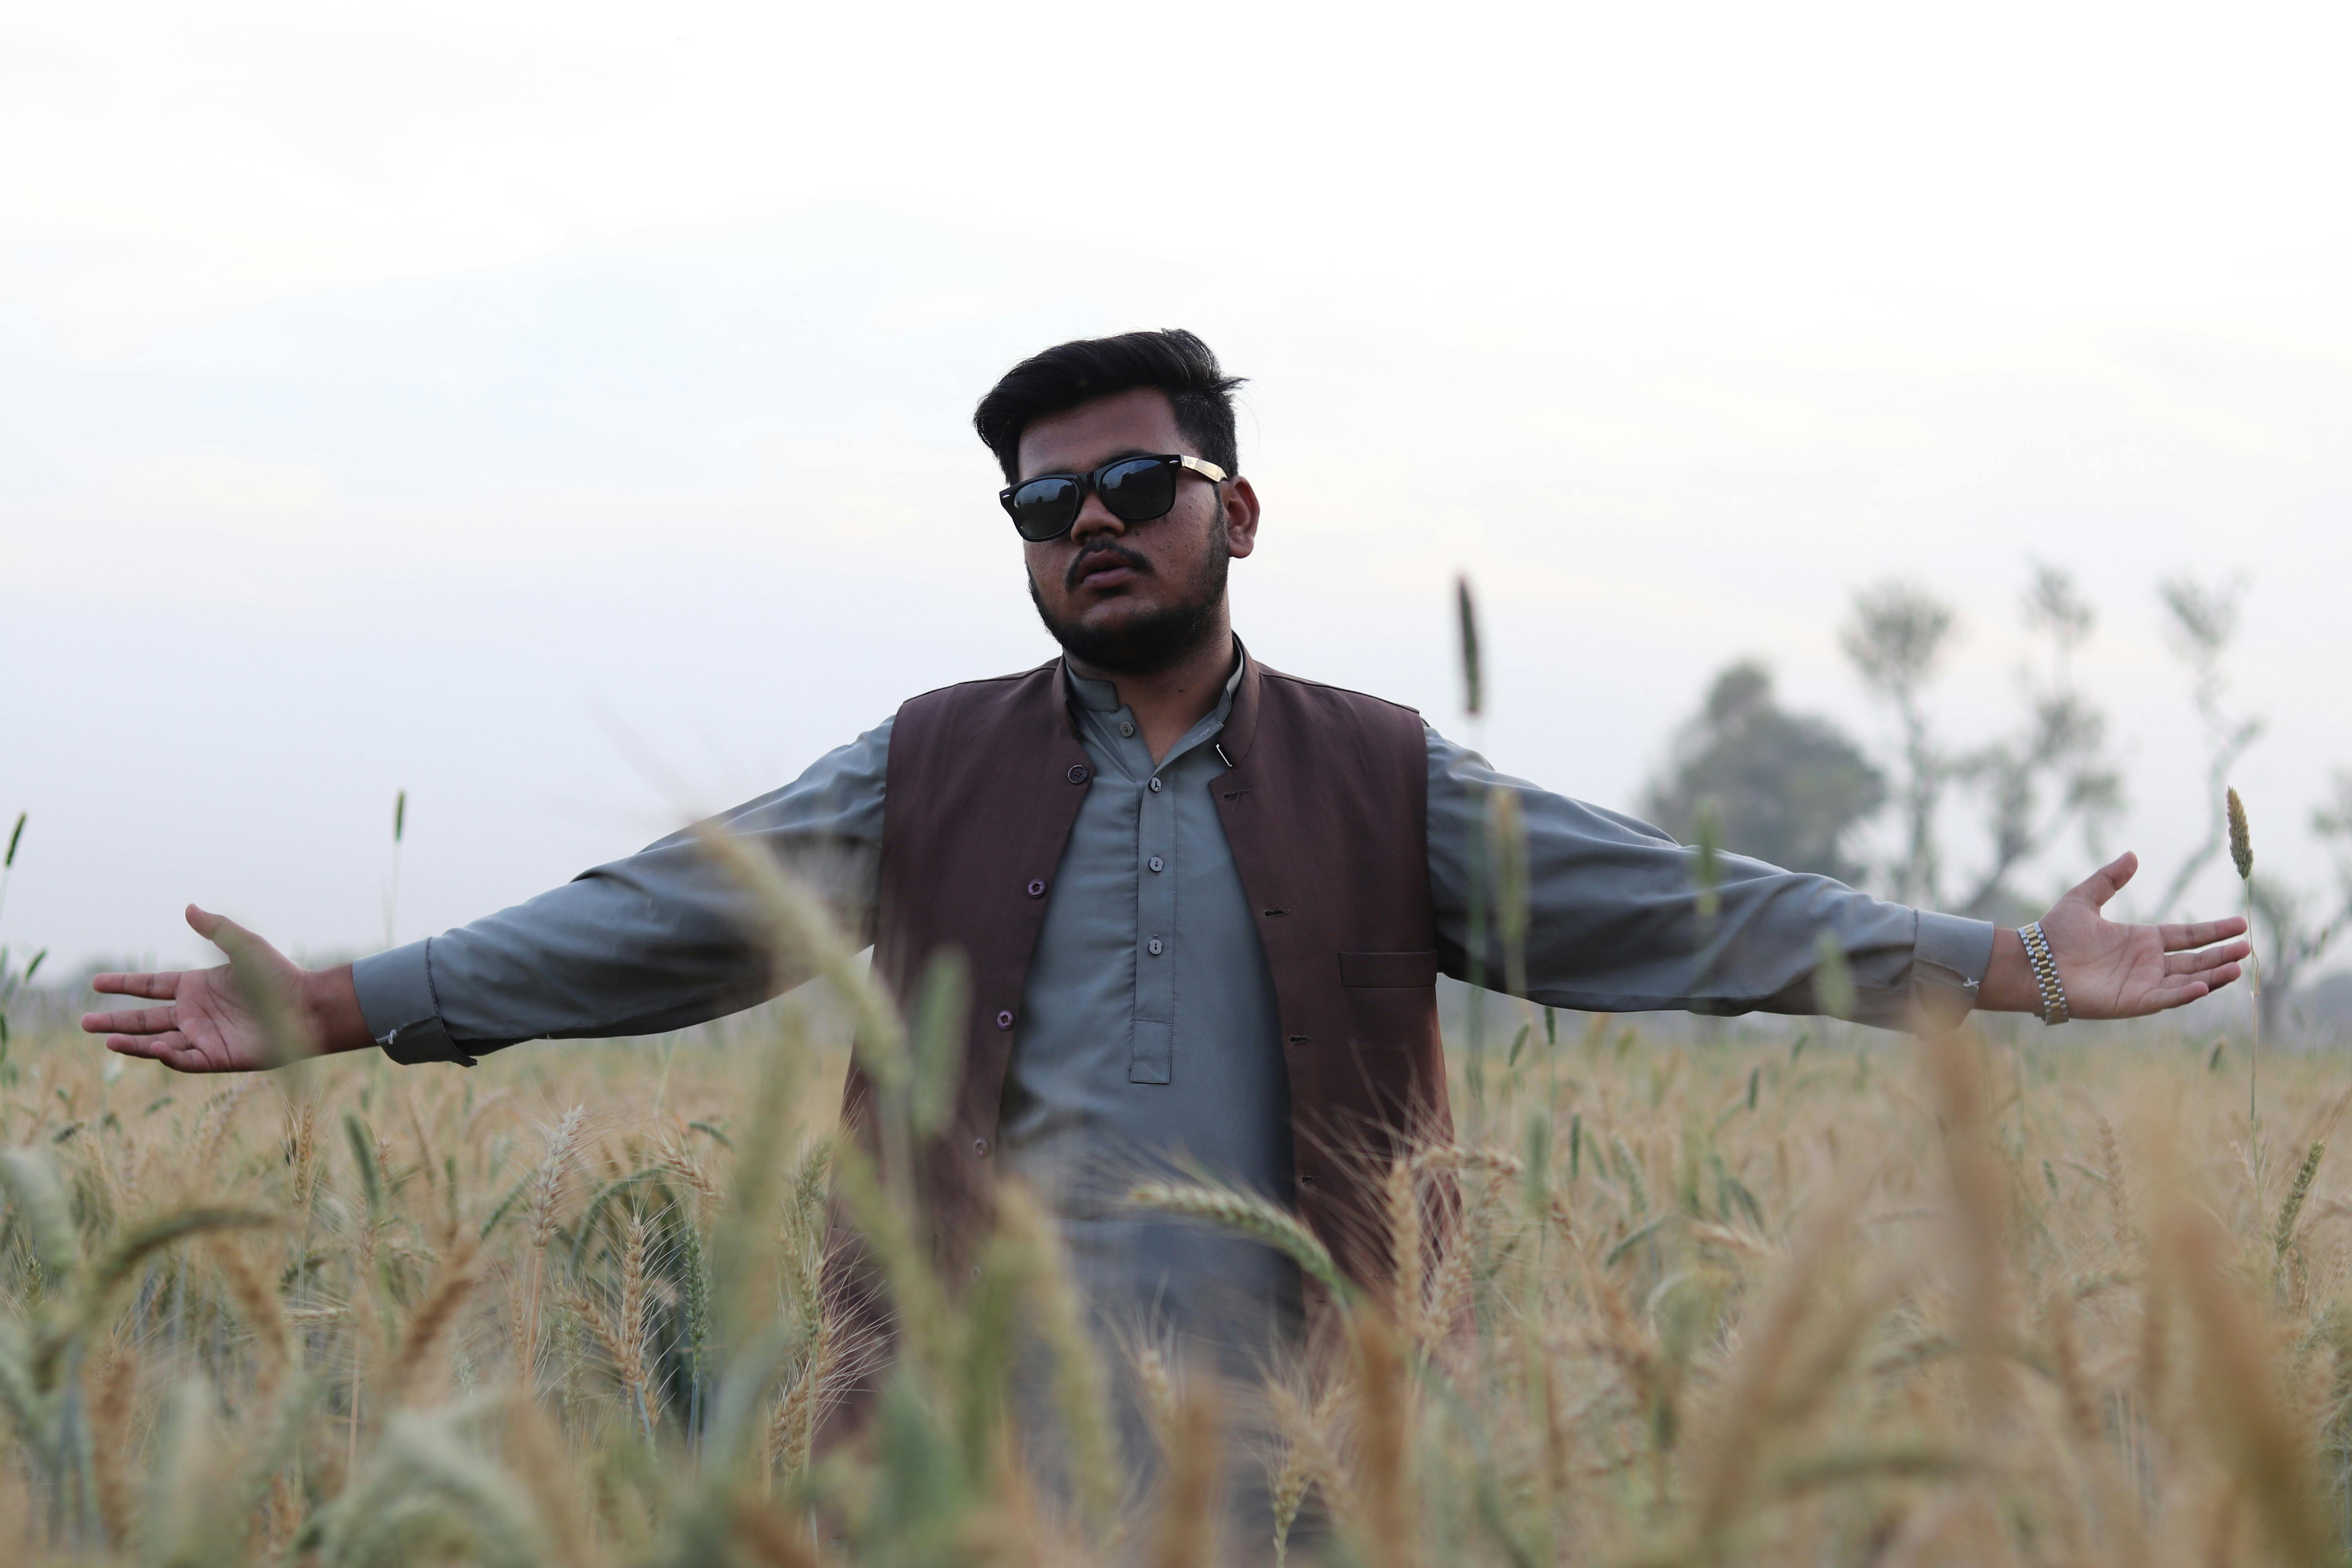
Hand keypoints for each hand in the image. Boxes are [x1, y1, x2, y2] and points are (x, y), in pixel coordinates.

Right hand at [80, 905, 366, 1071]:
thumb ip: (217, 929)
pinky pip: (186, 1059)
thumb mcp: (246, 946)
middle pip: (146, 1018)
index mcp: (197, 986)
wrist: (308, 1007)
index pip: (151, 986)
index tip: (96, 982)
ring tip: (106, 1039)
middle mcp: (195, 1013)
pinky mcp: (217, 1057)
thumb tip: (189, 908)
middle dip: (116, 1021)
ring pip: (158, 1042)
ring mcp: (204, 1036)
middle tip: (85, 1021)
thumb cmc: (281, 976)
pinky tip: (153, 1048)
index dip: (124, 984)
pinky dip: (168, 1056)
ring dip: (133, 1042)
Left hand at [1996, 852, 2250, 1019]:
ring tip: (2237, 967)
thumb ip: (2110, 878)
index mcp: (2141, 940)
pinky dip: (2185, 994)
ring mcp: (2143, 984)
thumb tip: (2132, 854)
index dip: (2213, 931)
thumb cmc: (2054, 934)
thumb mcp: (2084, 898)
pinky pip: (2165, 999)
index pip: (2186, 935)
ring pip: (2187, 980)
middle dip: (2221, 955)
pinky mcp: (2133, 1002)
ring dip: (2212, 976)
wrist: (2033, 963)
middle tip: (2248, 947)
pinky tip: (2203, 986)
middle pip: (2195, 959)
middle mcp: (2147, 963)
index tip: (2240, 923)